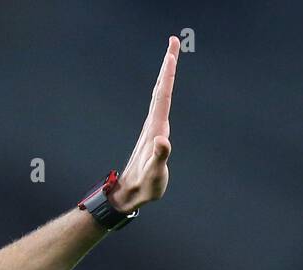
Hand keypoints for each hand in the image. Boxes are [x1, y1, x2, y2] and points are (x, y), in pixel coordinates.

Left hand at [109, 35, 178, 212]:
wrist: (129, 193)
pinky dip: (164, 91)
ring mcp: (152, 128)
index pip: (164, 95)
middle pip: (161, 88)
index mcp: (155, 129)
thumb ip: (159, 158)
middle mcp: (153, 124)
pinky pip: (160, 105)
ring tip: (171, 58)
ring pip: (160, 95)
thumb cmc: (145, 187)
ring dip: (165, 75)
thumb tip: (163, 140)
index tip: (172, 52)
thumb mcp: (155, 175)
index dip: (169, 73)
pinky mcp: (153, 134)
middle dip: (168, 65)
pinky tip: (164, 90)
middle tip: (173, 42)